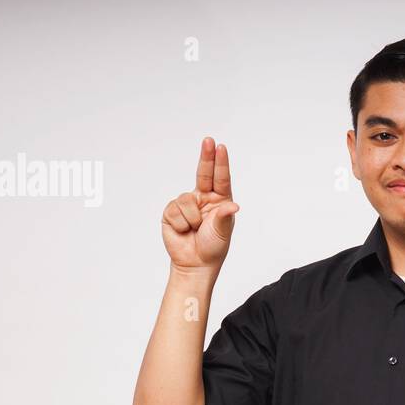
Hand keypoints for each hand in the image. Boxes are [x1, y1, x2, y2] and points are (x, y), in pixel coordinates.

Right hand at [161, 136, 240, 271]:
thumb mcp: (222, 232)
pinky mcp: (172, 212)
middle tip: (208, 140)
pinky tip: (183, 231)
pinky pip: (174, 210)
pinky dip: (180, 223)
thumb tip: (233, 206)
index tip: (220, 147)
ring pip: (185, 199)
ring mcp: (187, 204)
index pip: (221, 178)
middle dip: (206, 157)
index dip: (220, 162)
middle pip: (204, 174)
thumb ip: (224, 217)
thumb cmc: (213, 248)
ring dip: (191, 218)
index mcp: (220, 201)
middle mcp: (204, 198)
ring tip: (194, 230)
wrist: (194, 264)